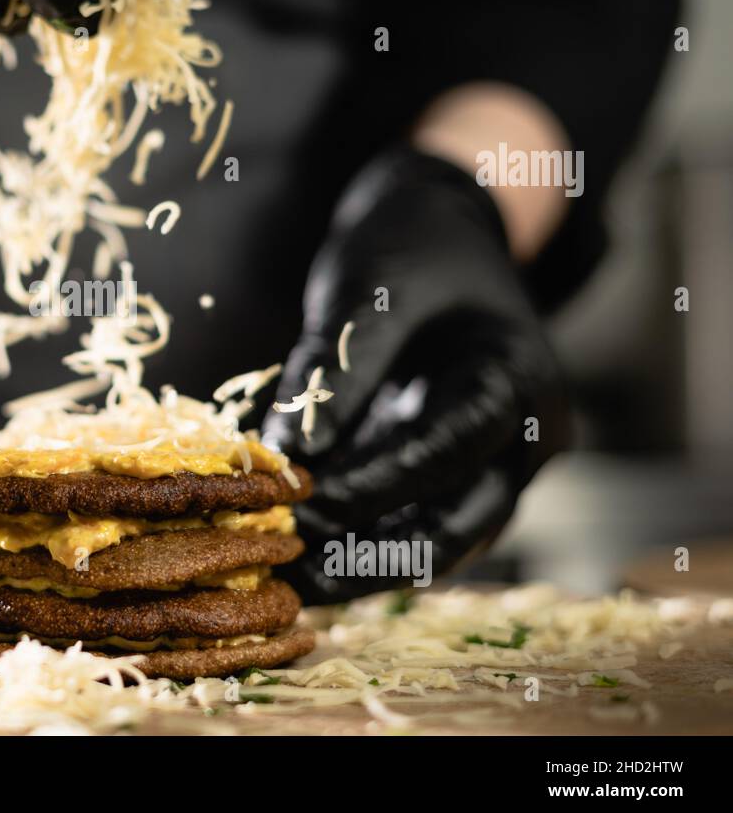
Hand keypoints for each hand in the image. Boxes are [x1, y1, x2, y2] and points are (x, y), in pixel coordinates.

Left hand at [262, 147, 568, 604]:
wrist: (438, 234)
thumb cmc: (407, 250)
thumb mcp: (369, 289)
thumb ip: (336, 368)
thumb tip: (287, 451)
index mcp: (516, 377)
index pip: (451, 446)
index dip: (377, 481)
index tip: (305, 498)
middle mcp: (525, 435)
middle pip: (460, 520)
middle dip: (374, 553)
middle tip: (294, 566)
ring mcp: (496, 464)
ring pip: (439, 541)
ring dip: (366, 565)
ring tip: (290, 578)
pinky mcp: (456, 476)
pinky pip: (417, 525)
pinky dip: (365, 543)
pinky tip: (305, 556)